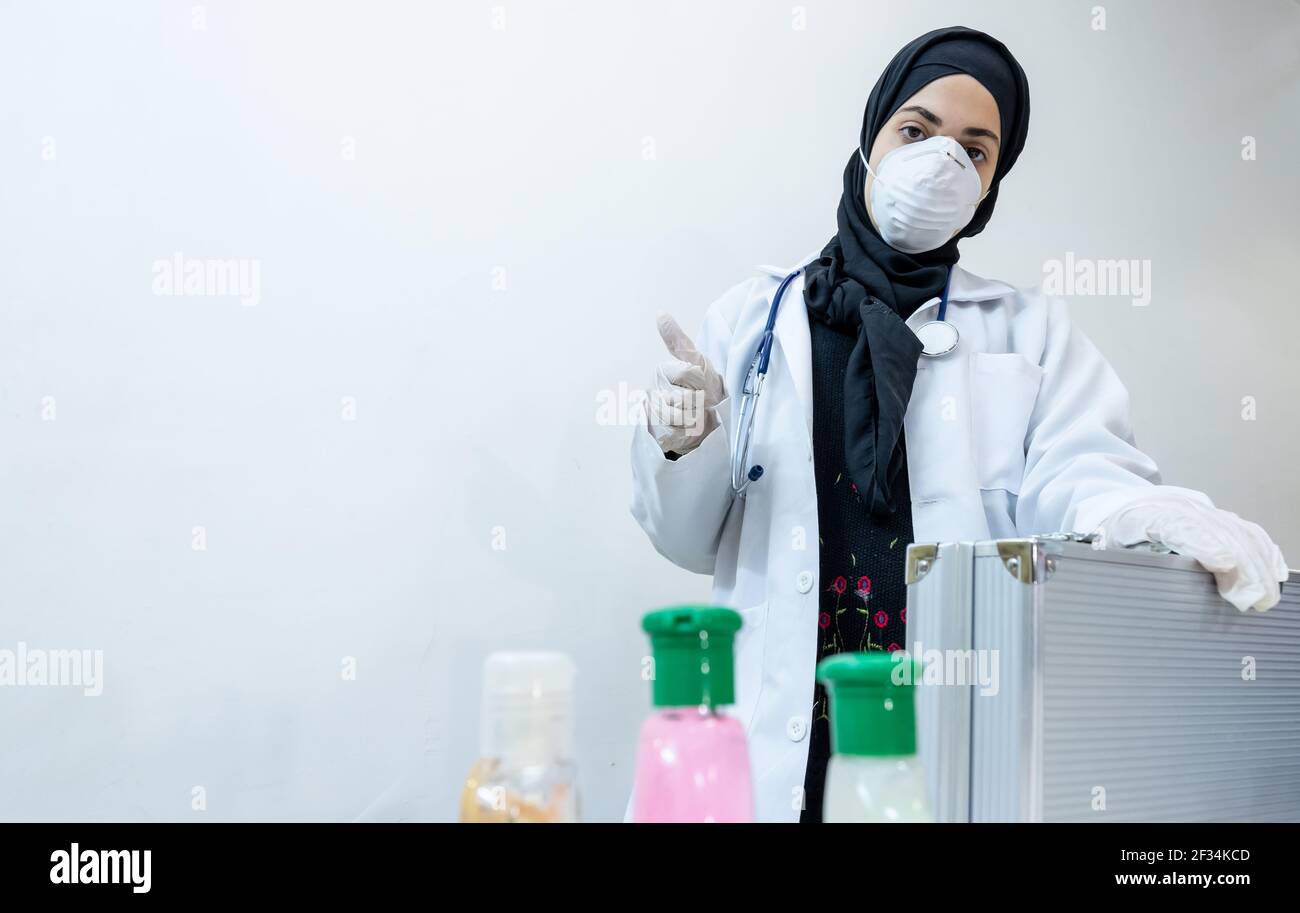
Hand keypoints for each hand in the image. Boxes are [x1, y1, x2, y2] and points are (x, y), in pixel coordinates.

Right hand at [647, 312, 725, 455]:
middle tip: (700, 400)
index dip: (700, 380)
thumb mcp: (697, 360)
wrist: (710, 419)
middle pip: (682, 397)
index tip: (702, 383)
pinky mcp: (657, 431)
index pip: (685, 373)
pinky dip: (688, 431)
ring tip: (695, 414)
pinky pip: (675, 432)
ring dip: (695, 418)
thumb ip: (678, 341)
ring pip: (679, 416)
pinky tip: (688, 427)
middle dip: (699, 401)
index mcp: (663, 371)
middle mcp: (654, 390)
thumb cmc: (705, 386)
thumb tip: (660, 313)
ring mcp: (654, 412)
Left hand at [1093, 493, 1288, 611]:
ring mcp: (1202, 511)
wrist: (1119, 506)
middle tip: (1251, 600)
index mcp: (1144, 515)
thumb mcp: (1105, 550)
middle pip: (1217, 533)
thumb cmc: (1112, 534)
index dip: (1205, 544)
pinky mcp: (1217, 518)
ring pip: (1238, 532)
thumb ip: (1122, 566)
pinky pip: (1247, 531)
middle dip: (1240, 566)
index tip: (1225, 564)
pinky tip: (1274, 573)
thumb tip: (1139, 593)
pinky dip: (1264, 552)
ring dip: (1257, 564)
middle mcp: (1179, 508)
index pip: (1178, 526)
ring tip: (1265, 597)